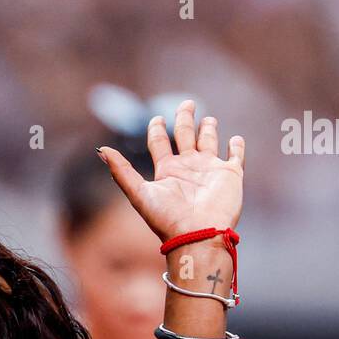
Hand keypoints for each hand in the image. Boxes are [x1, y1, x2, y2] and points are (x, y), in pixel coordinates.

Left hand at [98, 99, 244, 240]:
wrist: (198, 235)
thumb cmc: (167, 218)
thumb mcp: (139, 193)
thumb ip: (121, 171)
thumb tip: (101, 149)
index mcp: (167, 171)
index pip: (160, 143)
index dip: (157, 130)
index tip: (156, 118)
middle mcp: (188, 168)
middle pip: (185, 136)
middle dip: (185, 119)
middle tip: (187, 103)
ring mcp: (210, 170)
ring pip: (209, 143)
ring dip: (208, 130)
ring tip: (208, 118)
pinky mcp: (230, 175)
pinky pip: (235, 157)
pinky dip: (236, 148)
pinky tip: (235, 139)